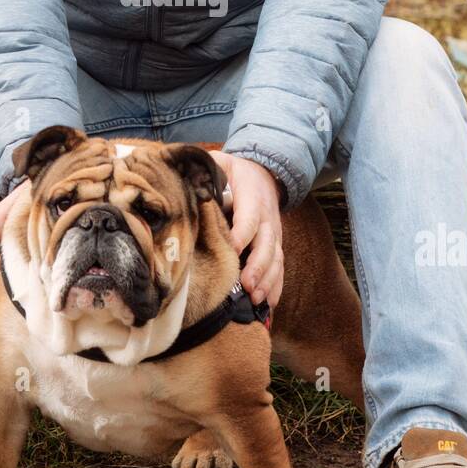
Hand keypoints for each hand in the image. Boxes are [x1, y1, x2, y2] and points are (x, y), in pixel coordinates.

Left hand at [208, 150, 283, 309]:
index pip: (249, 217)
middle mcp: (267, 216)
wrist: (264, 173)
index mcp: (252, 196)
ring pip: (276, 259)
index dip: (242, 234)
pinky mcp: (276, 245)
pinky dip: (276, 287)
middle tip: (246, 286)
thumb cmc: (234, 172)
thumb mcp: (221, 162)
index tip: (233, 249)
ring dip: (268, 281)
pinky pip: (280, 267)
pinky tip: (268, 305)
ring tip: (256, 299)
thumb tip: (186, 176)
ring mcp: (274, 233)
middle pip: (266, 243)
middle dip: (258, 266)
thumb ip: (206, 169)